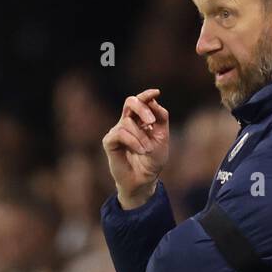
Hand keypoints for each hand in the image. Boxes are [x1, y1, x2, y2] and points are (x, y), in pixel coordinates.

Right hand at [102, 88, 169, 208]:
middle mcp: (127, 122)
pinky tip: (141, 150)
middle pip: (130, 102)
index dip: (146, 94)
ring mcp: (117, 131)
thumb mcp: (162, 136)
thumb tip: (154, 101)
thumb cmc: (153, 159)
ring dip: (142, 136)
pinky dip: (133, 141)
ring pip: (128, 122)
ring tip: (148, 149)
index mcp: (140, 119)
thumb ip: (161, 118)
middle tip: (151, 122)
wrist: (145, 179)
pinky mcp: (110, 142)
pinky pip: (120, 134)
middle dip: (142, 108)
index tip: (156, 92)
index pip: (141, 101)